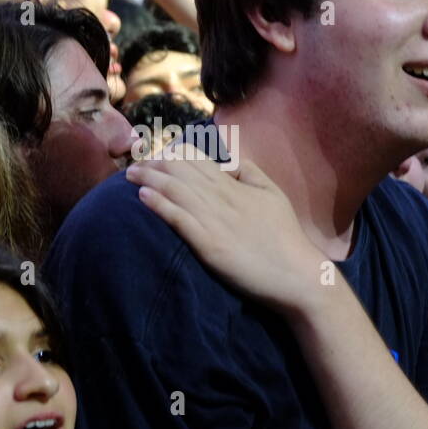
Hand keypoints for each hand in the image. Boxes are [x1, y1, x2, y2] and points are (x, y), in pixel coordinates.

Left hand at [125, 152, 323, 315]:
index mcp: (237, 186)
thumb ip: (251, 173)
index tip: (155, 154)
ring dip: (150, 179)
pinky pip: (180, 220)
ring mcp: (215, 221)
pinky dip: (160, 205)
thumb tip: (227, 158)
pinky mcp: (209, 245)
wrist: (297, 273)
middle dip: (154, 164)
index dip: (174, 154)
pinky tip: (143, 196)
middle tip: (133, 163)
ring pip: (176, 191)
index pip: (199, 161)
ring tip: (130, 174)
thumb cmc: (286, 236)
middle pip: (182, 172)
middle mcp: (223, 198)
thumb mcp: (274, 194)